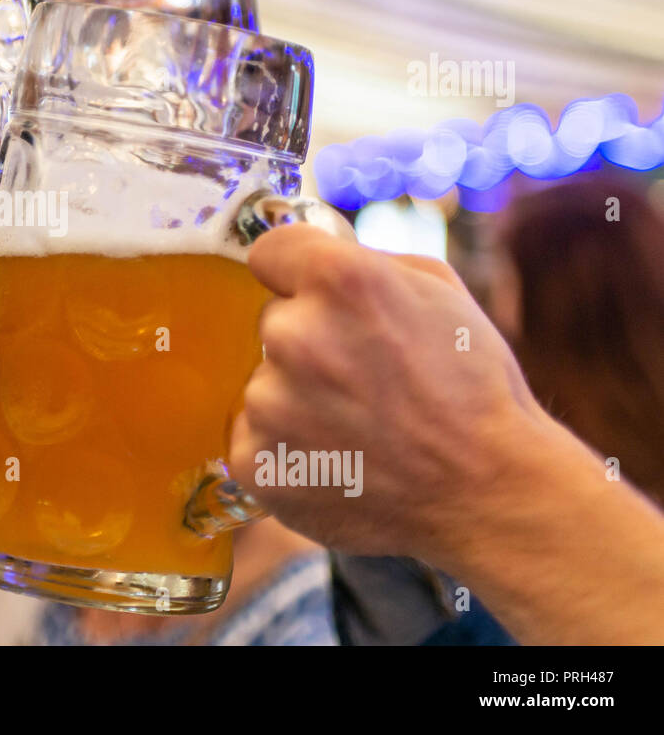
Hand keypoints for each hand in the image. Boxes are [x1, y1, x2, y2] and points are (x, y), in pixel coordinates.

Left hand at [228, 224, 555, 558]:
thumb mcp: (438, 290)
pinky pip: (252, 438)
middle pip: (272, 323)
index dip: (296, 273)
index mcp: (340, 280)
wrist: (488, 491)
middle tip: (363, 378)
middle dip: (308, 342)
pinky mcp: (253, 462)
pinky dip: (286, 452)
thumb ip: (362, 259)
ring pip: (264, 384)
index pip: (269, 252)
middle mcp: (296, 335)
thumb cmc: (472, 386)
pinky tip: (337, 460)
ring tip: (356, 426)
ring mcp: (269, 403)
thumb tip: (311, 249)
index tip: (315, 295)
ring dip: (296, 400)